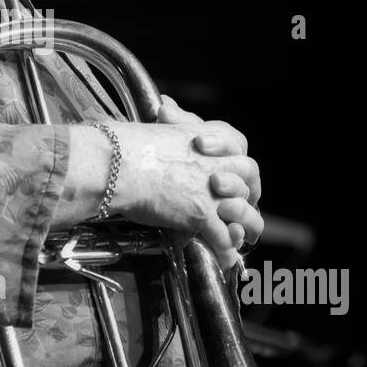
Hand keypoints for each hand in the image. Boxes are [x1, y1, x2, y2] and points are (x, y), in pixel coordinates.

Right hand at [112, 106, 262, 270]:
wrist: (115, 165)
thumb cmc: (123, 144)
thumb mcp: (154, 126)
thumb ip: (170, 124)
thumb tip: (166, 107)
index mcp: (205, 136)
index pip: (237, 142)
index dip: (237, 157)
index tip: (234, 168)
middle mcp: (215, 162)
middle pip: (249, 175)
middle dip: (250, 192)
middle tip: (247, 204)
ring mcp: (211, 191)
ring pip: (243, 210)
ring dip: (246, 225)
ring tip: (245, 237)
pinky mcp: (201, 216)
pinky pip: (222, 238)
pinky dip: (225, 252)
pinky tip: (225, 259)